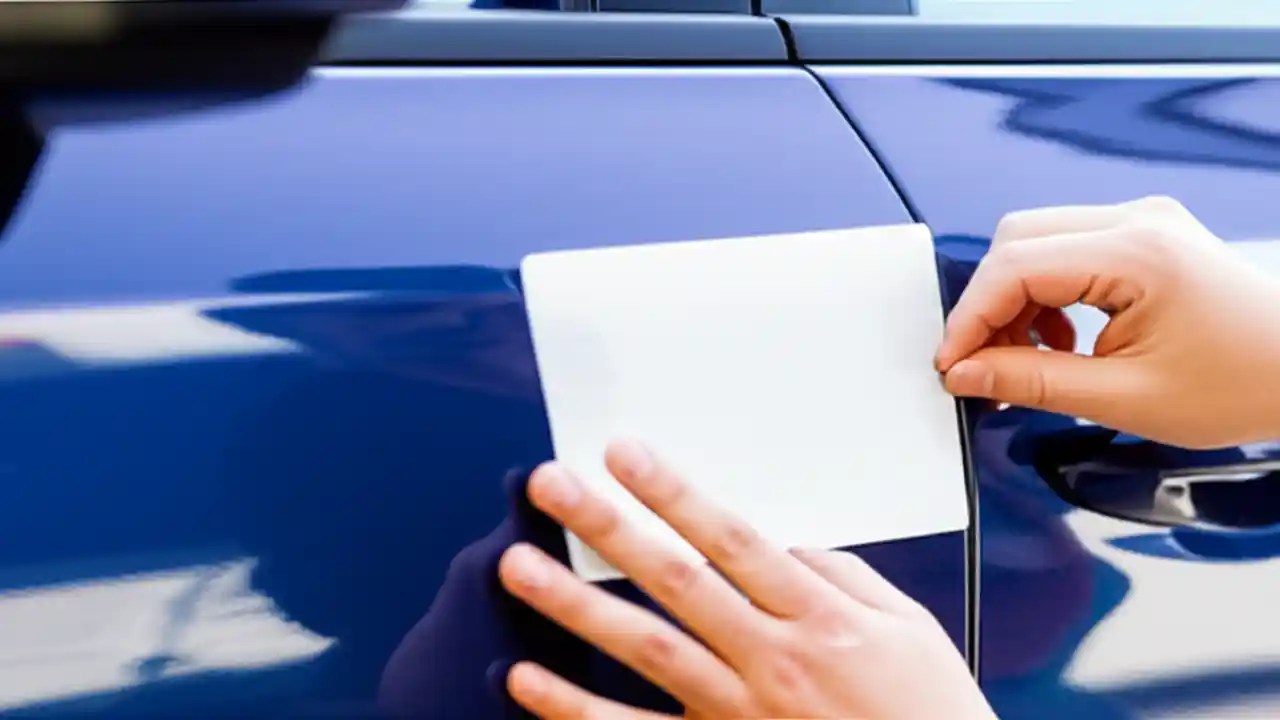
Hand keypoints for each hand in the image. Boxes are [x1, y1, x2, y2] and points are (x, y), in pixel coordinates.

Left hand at [497, 440, 995, 719]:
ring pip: (645, 649)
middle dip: (608, 527)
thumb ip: (841, 576)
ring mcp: (740, 713)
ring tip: (519, 565)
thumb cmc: (928, 712)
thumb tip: (778, 542)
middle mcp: (772, 660)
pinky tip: (525, 678)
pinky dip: (575, 710)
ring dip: (575, 606)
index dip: (673, 493)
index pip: (731, 540)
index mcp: (820, 618)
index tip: (623, 453)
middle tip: (550, 484)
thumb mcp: (907, 628)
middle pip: (675, 581)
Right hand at [936, 195, 1279, 449]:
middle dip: (988, 305)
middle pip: (1016, 241)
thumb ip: (1032, 381)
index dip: (970, 317)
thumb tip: (966, 371)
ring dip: (1015, 300)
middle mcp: (1138, 222)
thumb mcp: (1125, 399)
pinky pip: (1066, 249)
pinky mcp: (1144, 236)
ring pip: (1036, 242)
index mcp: (1138, 252)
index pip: (1015, 265)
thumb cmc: (1244, 383)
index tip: (952, 362)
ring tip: (1025, 359)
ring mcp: (1143, 223)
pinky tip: (1058, 340)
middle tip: (981, 363)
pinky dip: (1044, 294)